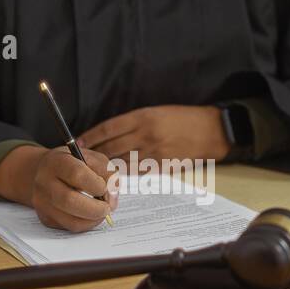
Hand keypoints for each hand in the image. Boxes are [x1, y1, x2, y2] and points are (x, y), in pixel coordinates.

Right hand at [0, 145, 118, 231]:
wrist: (46, 172)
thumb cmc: (75, 165)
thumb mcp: (94, 160)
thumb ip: (108, 175)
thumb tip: (112, 202)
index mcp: (57, 161)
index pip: (77, 174)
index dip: (96, 185)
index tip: (104, 188)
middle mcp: (44, 181)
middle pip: (69, 200)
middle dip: (95, 208)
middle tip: (106, 208)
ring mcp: (42, 202)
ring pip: (70, 220)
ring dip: (93, 220)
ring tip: (101, 212)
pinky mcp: (45, 217)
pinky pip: (69, 227)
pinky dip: (85, 224)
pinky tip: (90, 215)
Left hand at [78, 105, 230, 161]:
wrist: (211, 130)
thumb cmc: (183, 118)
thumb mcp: (156, 113)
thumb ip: (134, 123)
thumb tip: (111, 135)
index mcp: (143, 117)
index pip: (108, 128)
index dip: (91, 136)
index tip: (78, 141)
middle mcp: (146, 134)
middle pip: (111, 147)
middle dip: (94, 154)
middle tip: (80, 160)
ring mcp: (153, 152)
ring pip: (122, 162)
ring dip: (106, 167)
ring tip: (92, 171)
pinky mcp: (162, 165)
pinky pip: (137, 172)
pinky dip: (125, 173)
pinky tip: (115, 176)